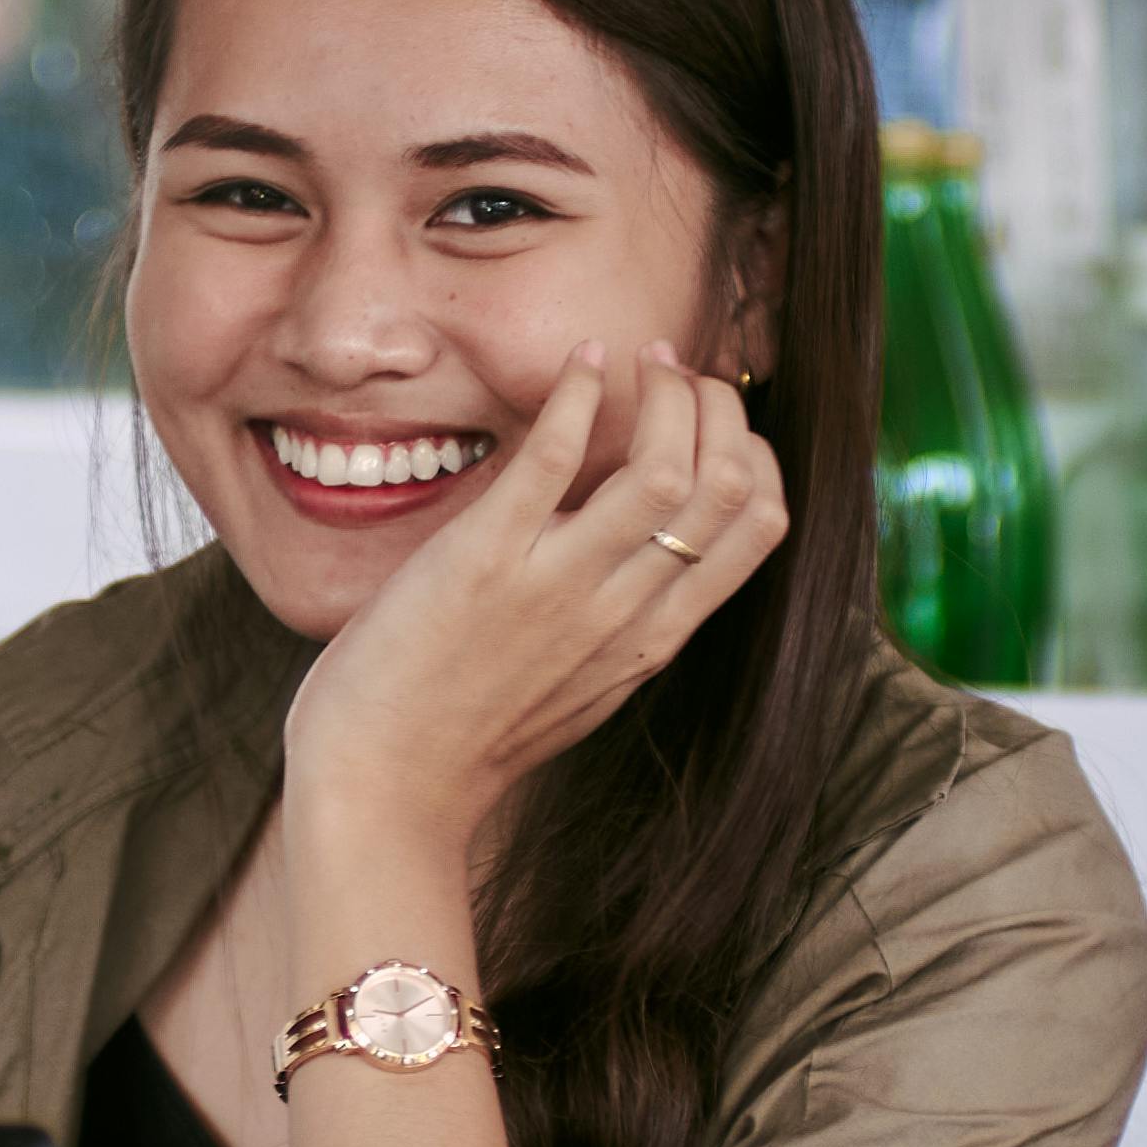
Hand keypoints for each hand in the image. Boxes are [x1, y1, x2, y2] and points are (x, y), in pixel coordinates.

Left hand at [278, 341, 790, 859]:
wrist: (385, 787)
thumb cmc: (468, 736)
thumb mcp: (581, 686)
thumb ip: (621, 623)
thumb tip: (640, 558)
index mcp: (653, 638)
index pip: (760, 525)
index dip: (758, 452)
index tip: (718, 421)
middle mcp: (623, 610)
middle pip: (729, 483)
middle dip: (719, 406)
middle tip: (680, 372)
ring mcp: (558, 584)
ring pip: (664, 465)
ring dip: (664, 391)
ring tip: (641, 359)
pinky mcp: (485, 558)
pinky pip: (553, 457)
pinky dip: (576, 394)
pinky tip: (579, 363)